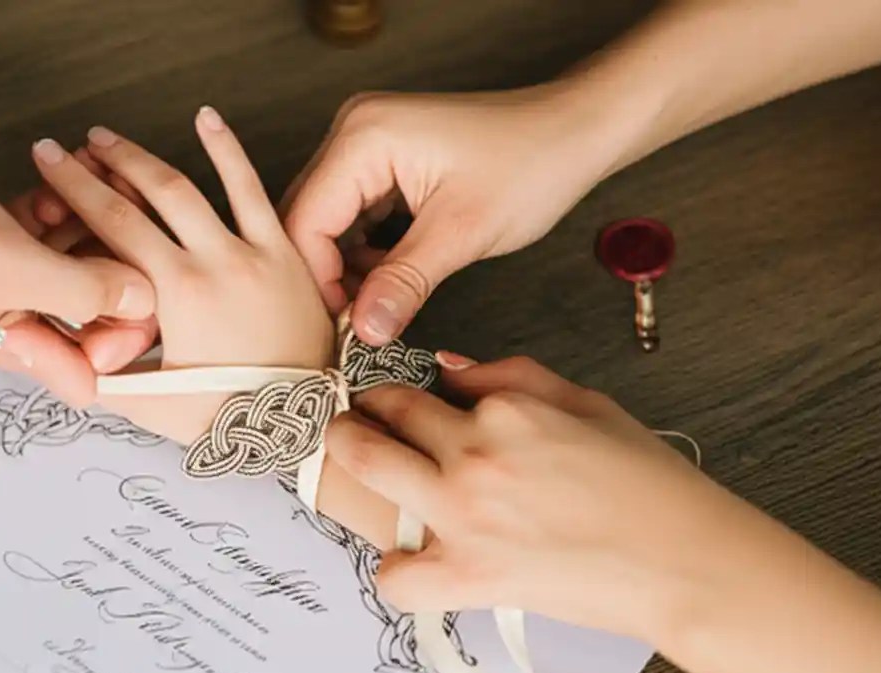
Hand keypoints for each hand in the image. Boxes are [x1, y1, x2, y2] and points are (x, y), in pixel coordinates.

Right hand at [0, 166, 155, 406]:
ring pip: (84, 258)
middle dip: (120, 253)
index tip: (140, 276)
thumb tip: (143, 301)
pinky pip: (54, 230)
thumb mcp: (3, 269)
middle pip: (105, 306)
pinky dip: (62, 201)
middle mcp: (30, 322)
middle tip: (121, 205)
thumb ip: (78, 291)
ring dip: (93, 215)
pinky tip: (55, 172)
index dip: (134, 331)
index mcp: (30, 347)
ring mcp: (17, 283)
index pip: (106, 367)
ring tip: (84, 175)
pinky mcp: (4, 246)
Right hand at [27, 107, 333, 441]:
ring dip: (146, 158)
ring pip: (191, 187)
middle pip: (143, 198)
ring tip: (112, 138)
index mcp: (174, 296)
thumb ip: (101, 372)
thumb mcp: (151, 403)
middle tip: (70, 144)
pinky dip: (228, 151)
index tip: (48, 162)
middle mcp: (211, 263)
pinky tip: (207, 119)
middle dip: (99, 167)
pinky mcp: (284, 252)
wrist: (303, 422)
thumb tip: (59, 347)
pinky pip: (253, 190)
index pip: (111, 226)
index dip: (73, 188)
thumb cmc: (227, 416)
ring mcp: (251, 252)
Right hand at [281, 82, 643, 343]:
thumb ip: (404, 283)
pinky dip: (364, 252)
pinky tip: (387, 283)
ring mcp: (367, 143)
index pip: (305, 222)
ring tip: (372, 311)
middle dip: (326, 278)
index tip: (343, 330)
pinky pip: (354, 213)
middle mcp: (353, 131)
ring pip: (329, 221)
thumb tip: (362, 332)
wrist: (575, 133)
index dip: (317, 282)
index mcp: (363, 138)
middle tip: (352, 330)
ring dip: (345, 268)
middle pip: (308, 220)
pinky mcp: (385, 159)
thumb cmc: (531, 166)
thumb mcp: (462, 234)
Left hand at [325, 354, 788, 643]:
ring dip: (348, 464)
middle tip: (350, 424)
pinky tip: (410, 559)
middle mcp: (474, 455)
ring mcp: (465, 517)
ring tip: (356, 471)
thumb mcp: (586, 403)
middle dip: (354, 417)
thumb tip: (450, 367)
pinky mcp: (469, 577)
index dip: (393, 393)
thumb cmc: (648, 485)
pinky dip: (394, 570)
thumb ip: (510, 377)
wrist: (685, 560)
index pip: (416, 388)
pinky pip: (396, 576)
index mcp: (504, 410)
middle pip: (377, 420)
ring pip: (366, 471)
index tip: (386, 401)